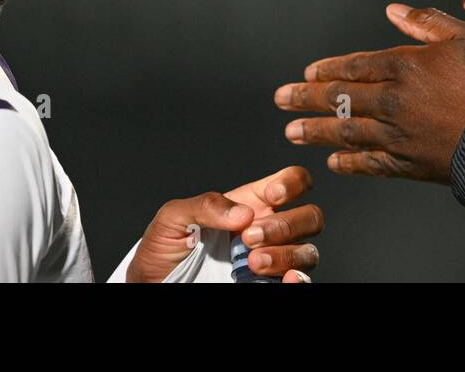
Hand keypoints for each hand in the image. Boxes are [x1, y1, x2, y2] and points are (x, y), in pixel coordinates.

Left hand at [125, 166, 322, 282]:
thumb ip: (206, 205)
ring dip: (285, 254)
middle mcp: (270, 229)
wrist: (154, 285)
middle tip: (249, 237)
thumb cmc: (164, 248)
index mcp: (252, 203)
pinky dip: (298, 280)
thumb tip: (242, 212)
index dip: (292, 183)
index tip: (272, 196)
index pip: (293, 181)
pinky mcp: (271, 285)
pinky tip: (283, 280)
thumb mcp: (174, 217)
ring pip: (307, 251)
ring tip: (251, 263)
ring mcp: (274, 259)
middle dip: (286, 224)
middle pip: (310, 216)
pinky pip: (301, 281)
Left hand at [275, 5, 464, 182]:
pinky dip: (349, 162)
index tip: (306, 74)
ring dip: (316, 131)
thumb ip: (426, 24)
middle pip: (340, 99)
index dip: (328, 71)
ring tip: (292, 132)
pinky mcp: (409, 165)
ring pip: (346, 132)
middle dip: (306, 99)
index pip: (354, 67)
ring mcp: (397, 136)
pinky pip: (370, 164)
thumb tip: (392, 11)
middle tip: (281, 99)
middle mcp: (392, 101)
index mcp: (404, 66)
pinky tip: (334, 161)